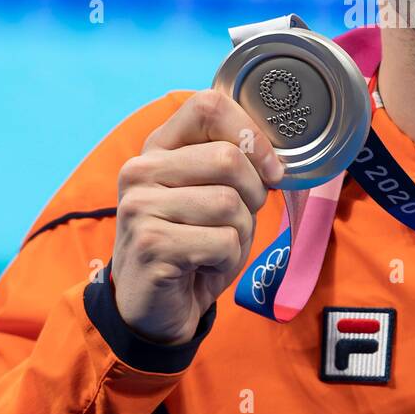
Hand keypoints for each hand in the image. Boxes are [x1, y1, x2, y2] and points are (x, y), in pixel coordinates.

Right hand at [112, 89, 284, 344]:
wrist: (152, 308)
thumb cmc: (192, 244)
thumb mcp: (211, 194)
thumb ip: (232, 165)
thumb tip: (273, 158)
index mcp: (158, 148)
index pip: (207, 105)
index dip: (252, 133)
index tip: (269, 168)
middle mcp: (141, 170)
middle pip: (228, 158)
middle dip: (253, 194)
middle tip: (239, 220)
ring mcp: (140, 206)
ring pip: (229, 203)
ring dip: (240, 233)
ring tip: (215, 247)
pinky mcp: (151, 244)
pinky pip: (223, 242)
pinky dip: (228, 260)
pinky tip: (204, 267)